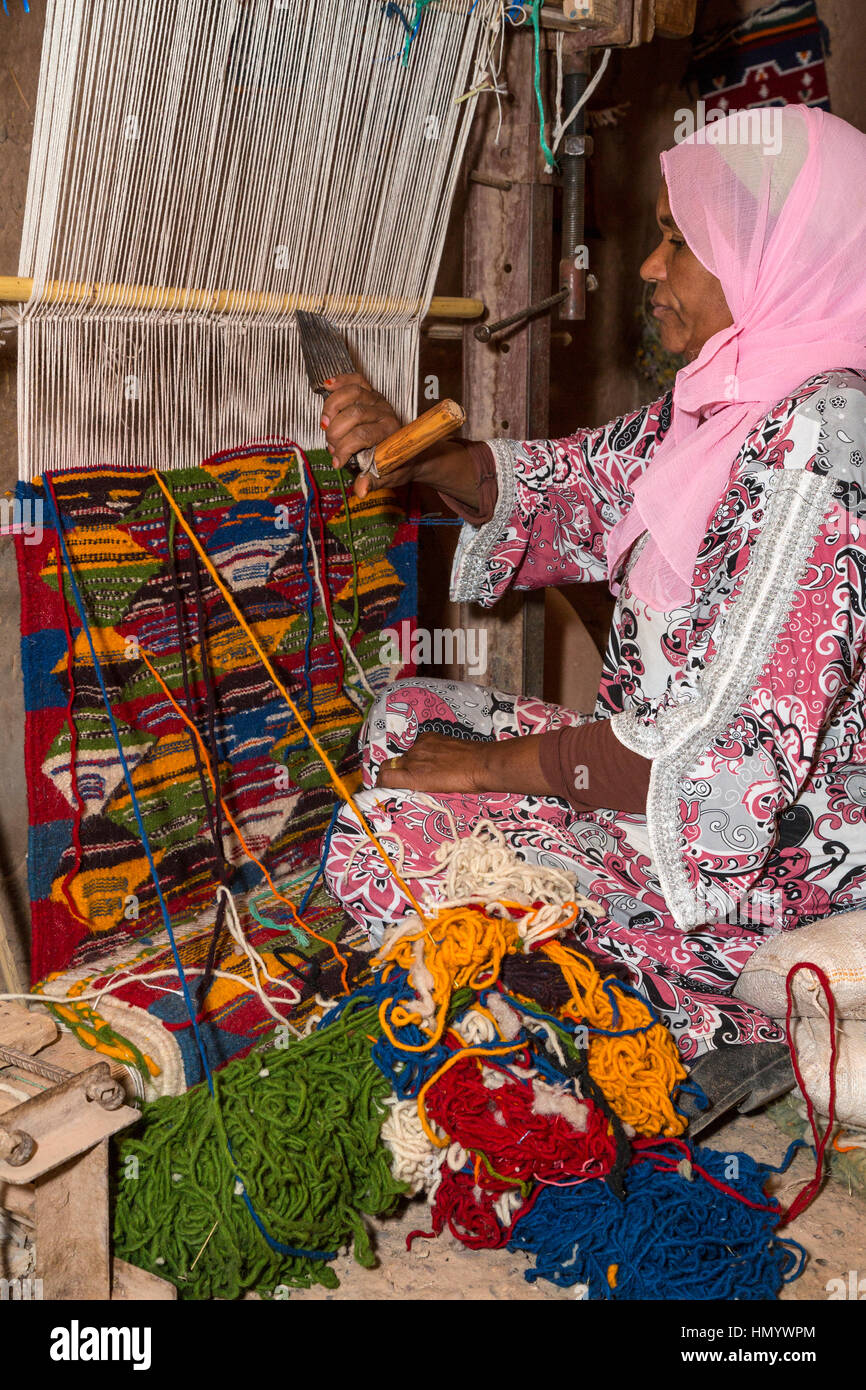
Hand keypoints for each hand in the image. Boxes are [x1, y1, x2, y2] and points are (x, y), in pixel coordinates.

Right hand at [321, 372, 480, 505]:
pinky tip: (327, 386)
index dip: (344, 449)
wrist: (413, 449)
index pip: (361, 435)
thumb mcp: (390, 477)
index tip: (337, 462)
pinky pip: (356, 380)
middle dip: (336, 433)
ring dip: (332, 408)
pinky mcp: (372, 393)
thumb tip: (360, 490)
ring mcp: (379, 400)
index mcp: (391, 432)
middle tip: (332, 447)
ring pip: (352, 393)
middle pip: (353, 414)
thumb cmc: (400, 463)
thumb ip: (374, 482)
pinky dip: (340, 380)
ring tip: (325, 425)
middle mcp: (385, 413)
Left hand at [376, 730, 554, 799]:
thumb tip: (440, 770)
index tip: (405, 775)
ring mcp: (414, 759)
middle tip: (396, 787)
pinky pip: (388, 778)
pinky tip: (384, 794)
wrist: (482, 763)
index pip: (408, 753)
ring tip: (393, 794)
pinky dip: (384, 786)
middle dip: (393, 773)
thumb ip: (441, 758)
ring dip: (392, 781)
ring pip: (389, 769)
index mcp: (428, 740)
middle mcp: (417, 747)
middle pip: (394, 761)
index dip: (403, 765)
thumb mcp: (455, 753)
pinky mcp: (413, 774)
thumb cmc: (477, 761)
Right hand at [377, 732, 487, 793]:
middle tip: (398, 779)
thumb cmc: (463, 783)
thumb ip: (416, 785)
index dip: (381, 782)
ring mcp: (420, 746)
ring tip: (425, 768)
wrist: (482, 764)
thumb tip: (406, 784)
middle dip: (390, 772)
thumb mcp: (436, 791)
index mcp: (414, 777)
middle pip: (389, 764)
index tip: (384, 786)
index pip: (384, 777)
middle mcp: (413, 760)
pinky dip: (421, 751)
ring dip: (409, 762)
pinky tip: (434, 757)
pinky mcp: (429, 736)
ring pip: (405, 755)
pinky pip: (417, 744)